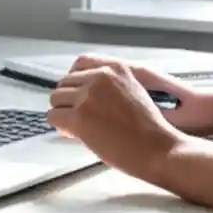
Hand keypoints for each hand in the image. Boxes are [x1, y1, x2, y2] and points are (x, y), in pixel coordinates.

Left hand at [65, 55, 212, 134]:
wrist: (159, 149)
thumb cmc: (150, 129)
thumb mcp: (135, 92)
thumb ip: (111, 87)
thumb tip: (86, 94)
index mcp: (116, 68)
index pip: (80, 63)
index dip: (75, 80)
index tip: (76, 93)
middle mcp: (100, 76)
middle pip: (65, 82)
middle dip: (69, 100)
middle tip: (78, 116)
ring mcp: (88, 96)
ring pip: (56, 99)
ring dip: (63, 112)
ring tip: (76, 126)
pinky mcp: (79, 117)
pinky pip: (54, 117)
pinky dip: (60, 127)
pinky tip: (74, 134)